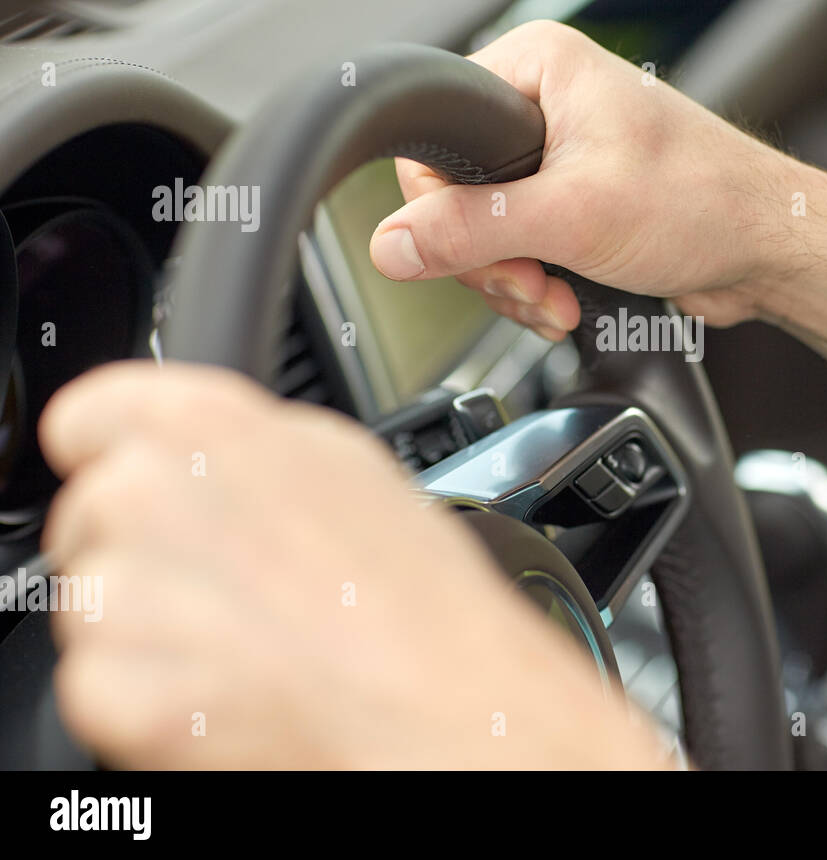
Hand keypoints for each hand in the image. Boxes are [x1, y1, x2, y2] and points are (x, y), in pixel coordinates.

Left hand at [38, 361, 667, 768]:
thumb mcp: (343, 466)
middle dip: (145, 552)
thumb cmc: (416, 600)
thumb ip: (246, 444)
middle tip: (232, 586)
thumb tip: (204, 449)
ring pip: (92, 601)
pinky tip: (230, 690)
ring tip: (246, 643)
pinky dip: (151, 698)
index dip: (117, 456)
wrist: (440, 711)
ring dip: (148, 628)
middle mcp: (148, 492)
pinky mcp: (112, 687)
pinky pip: (97, 682)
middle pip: (89, 514)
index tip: (151, 488)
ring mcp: (122, 590)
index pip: (86, 415)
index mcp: (205, 422)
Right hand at [369, 19, 805, 338]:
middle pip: (457, 199)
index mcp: (538, 68)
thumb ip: (473, 230)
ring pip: (488, 236)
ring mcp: (562, 160)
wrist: (771, 250)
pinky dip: (537, 288)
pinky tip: (567, 302)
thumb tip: (393, 245)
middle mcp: (546, 106)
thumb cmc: (705, 201)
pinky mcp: (578, 206)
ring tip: (558, 298)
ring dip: (517, 284)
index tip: (481, 250)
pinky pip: (523, 253)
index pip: (436, 140)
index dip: (444, 209)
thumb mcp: (572, 216)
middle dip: (493, 260)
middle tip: (531, 282)